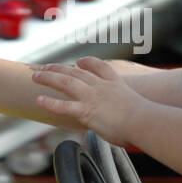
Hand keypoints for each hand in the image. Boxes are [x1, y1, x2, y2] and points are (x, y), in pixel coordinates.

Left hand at [31, 57, 146, 146]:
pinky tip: (39, 100)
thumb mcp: (136, 106)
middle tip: (47, 66)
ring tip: (36, 76)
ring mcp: (92, 97)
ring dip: (49, 78)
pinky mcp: (86, 111)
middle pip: (76, 71)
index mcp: (114, 83)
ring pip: (65, 82)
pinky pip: (64, 105)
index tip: (79, 61)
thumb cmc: (145, 118)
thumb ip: (126, 109)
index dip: (87, 62)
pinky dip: (50, 102)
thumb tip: (125, 120)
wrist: (143, 121)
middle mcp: (101, 86)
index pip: (99, 67)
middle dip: (60, 68)